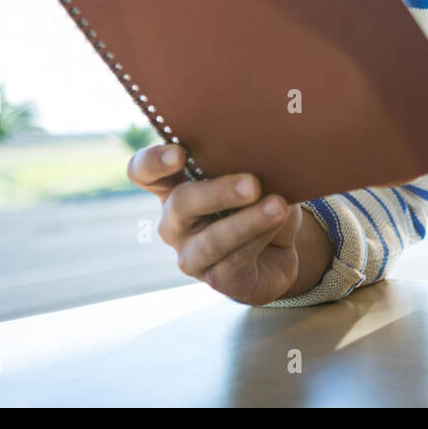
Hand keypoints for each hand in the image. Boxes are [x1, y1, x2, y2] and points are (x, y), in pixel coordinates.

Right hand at [126, 144, 326, 304]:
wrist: (283, 248)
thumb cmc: (261, 200)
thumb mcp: (255, 175)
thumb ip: (248, 162)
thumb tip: (265, 148)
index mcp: (175, 187)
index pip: (144, 172)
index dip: (154, 162)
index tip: (179, 154)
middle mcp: (175, 222)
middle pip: (180, 204)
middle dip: (217, 192)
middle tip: (252, 184)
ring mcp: (191, 255)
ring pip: (211, 240)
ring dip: (247, 221)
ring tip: (277, 206)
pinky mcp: (217, 279)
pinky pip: (236, 260)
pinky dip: (260, 238)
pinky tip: (278, 222)